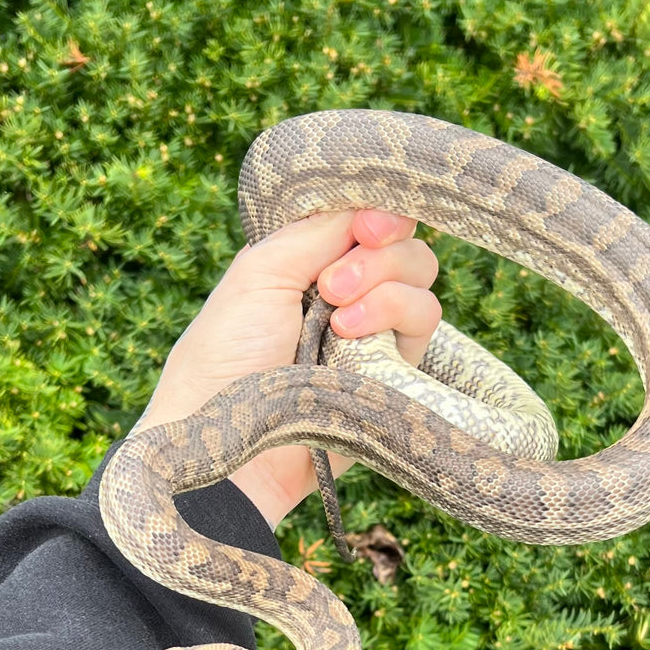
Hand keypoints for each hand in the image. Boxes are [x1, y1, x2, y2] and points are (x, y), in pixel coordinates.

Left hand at [134, 209, 440, 528]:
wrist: (232, 445)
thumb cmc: (224, 361)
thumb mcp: (258, 275)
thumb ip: (315, 231)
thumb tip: (370, 203)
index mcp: (310, 266)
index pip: (366, 220)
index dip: (377, 214)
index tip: (366, 227)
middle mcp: (348, 297)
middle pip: (404, 246)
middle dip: (377, 254)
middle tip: (332, 284)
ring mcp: (374, 337)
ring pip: (422, 283)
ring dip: (385, 289)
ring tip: (339, 322)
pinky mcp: (395, 376)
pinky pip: (425, 326)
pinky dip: (394, 319)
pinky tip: (352, 341)